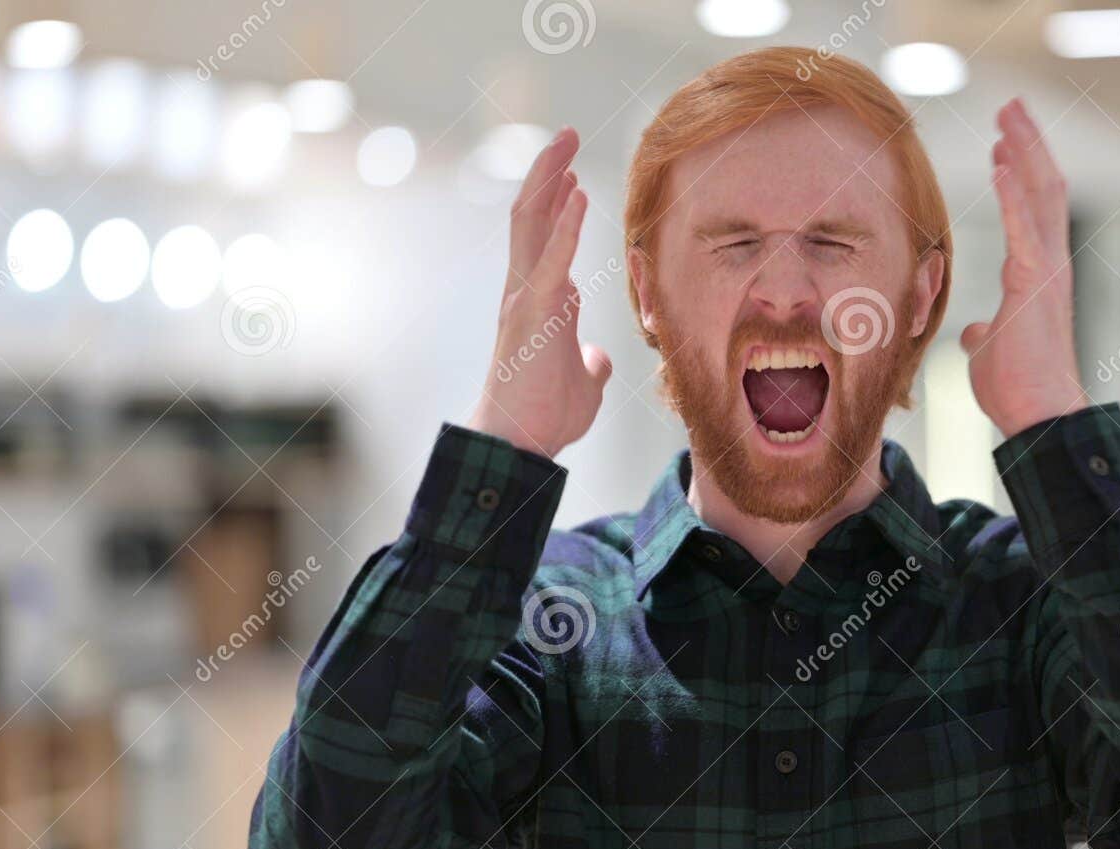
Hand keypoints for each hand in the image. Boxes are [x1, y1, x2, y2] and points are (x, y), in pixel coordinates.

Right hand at [466, 127, 611, 457]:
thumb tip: (599, 357)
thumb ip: (590, 363)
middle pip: (532, 216)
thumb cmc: (546, 416)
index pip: (545, 238)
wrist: (520, 445)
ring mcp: (525, 298)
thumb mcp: (584, 383)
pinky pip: (550, 260)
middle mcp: (526, 290)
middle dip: (548, 172)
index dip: (558, 204)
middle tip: (567, 133)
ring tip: (566, 142)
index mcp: (540, 301)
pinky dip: (565, 225)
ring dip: (548, 179)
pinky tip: (578, 193)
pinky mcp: (532, 314)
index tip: (575, 176)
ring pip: (530, 224)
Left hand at [962, 99, 1087, 438]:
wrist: (1038, 415)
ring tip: (1008, 116)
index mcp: (1037, 274)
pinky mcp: (1033, 285)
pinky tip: (1000, 162)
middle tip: (1011, 108)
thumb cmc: (1016, 386)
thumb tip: (976, 332)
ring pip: (1039, 196)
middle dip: (1026, 145)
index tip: (1002, 144)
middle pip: (1042, 189)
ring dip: (1023, 152)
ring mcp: (1046, 272)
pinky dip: (1011, 195)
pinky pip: (1022, 230)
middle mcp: (1049, 264)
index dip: (1018, 174)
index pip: (1031, 211)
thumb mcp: (991, 351)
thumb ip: (986, 333)